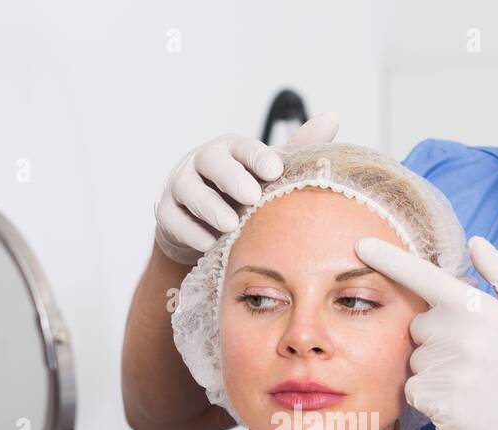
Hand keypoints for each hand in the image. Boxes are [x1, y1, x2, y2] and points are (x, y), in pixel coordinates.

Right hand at [153, 112, 339, 264]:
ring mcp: (180, 186)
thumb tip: (332, 117)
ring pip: (189, 190)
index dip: (258, 157)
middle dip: (231, 178)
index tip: (275, 170)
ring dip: (210, 207)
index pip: (243, 146)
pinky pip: (174, 220)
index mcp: (231, 149)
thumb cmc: (242, 194)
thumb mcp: (269, 173)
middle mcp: (202, 162)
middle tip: (252, 196)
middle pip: (212, 162)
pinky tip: (209, 244)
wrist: (204, 225)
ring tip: (230, 224)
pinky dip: (191, 232)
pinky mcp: (166, 214)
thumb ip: (297, 150)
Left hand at [354, 234, 497, 429]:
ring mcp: (443, 371)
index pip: (423, 276)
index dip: (389, 259)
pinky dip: (431, 395)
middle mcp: (455, 335)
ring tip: (474, 381)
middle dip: (438, 336)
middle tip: (476, 355)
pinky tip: (462, 401)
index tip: (361, 245)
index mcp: (476, 308)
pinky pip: (413, 389)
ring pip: (415, 360)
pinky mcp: (433, 403)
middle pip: (417, 325)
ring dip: (435, 368)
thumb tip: (476, 242)